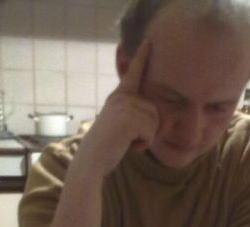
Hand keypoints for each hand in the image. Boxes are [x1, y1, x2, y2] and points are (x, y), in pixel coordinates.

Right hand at [91, 41, 159, 173]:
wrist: (91, 160)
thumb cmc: (106, 148)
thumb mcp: (121, 126)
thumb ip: (135, 116)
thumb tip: (158, 117)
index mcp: (118, 97)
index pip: (133, 74)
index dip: (142, 57)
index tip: (149, 42)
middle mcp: (121, 98)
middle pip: (154, 110)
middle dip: (149, 130)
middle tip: (129, 139)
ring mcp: (124, 107)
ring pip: (154, 122)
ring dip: (146, 138)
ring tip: (127, 142)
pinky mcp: (129, 119)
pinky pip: (151, 132)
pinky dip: (143, 144)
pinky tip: (128, 146)